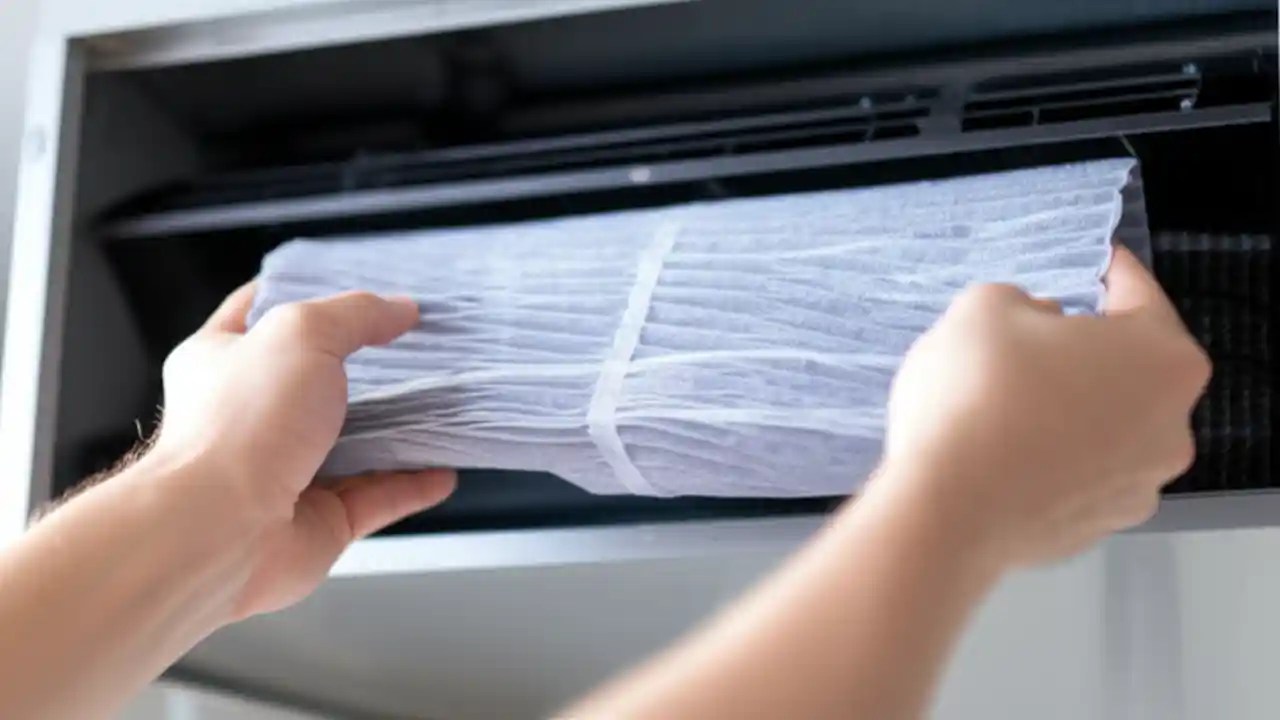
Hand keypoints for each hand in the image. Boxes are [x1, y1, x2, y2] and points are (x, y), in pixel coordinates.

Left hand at [150, 284, 455, 618]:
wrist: (220, 533)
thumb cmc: (237, 430)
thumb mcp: (302, 334)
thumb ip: (356, 314)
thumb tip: (400, 309)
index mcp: (220, 361)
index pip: (259, 313)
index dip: (303, 291)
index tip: (351, 283)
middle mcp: (249, 417)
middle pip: (316, 381)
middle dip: (366, 367)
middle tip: (413, 347)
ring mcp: (283, 472)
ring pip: (353, 445)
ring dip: (397, 429)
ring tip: (440, 405)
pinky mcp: (316, 521)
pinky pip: (376, 499)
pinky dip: (412, 487)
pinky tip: (442, 472)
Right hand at [874, 247, 1209, 568]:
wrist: (947, 509)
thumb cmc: (977, 393)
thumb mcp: (984, 307)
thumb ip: (1023, 303)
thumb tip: (1041, 329)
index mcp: (1163, 357)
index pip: (1138, 295)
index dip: (1104, 274)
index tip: (1089, 263)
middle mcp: (1172, 425)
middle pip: (1129, 368)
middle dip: (1084, 352)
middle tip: (1028, 342)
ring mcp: (1139, 486)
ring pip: (1106, 427)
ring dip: (1070, 409)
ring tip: (1007, 405)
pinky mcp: (1099, 528)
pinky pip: (1079, 476)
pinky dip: (1051, 459)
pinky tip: (1003, 453)